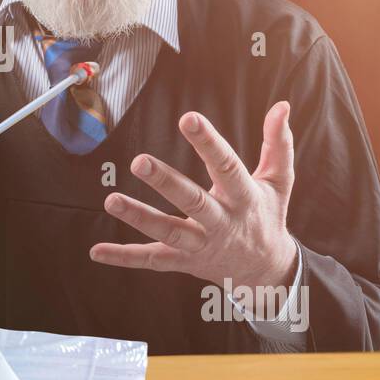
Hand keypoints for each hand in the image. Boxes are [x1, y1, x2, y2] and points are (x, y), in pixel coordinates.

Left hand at [90, 101, 296, 289]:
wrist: (267, 273)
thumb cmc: (268, 216)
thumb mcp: (279, 182)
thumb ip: (277, 143)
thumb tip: (282, 105)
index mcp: (244, 198)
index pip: (227, 167)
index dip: (208, 143)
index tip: (189, 118)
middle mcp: (222, 223)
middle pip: (193, 202)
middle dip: (166, 182)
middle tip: (139, 161)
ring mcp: (201, 246)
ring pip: (168, 233)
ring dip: (139, 218)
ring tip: (111, 201)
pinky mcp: (183, 263)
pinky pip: (151, 260)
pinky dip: (124, 257)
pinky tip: (97, 251)